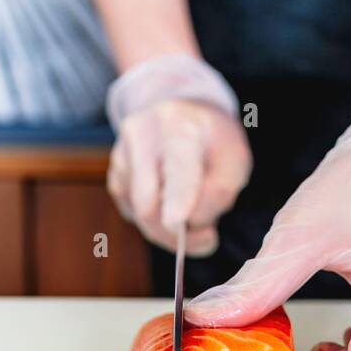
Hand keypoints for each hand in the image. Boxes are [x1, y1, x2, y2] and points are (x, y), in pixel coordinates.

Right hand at [106, 54, 250, 255]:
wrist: (182, 112)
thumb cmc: (214, 140)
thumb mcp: (235, 159)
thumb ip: (220, 191)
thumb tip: (190, 222)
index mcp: (178, 124)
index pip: (177, 166)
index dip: (177, 197)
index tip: (176, 223)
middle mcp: (141, 135)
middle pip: (148, 204)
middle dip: (176, 234)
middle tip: (207, 238)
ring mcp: (122, 154)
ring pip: (140, 214)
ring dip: (169, 228)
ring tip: (193, 214)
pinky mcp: (115, 173)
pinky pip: (134, 212)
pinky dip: (156, 218)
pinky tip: (171, 201)